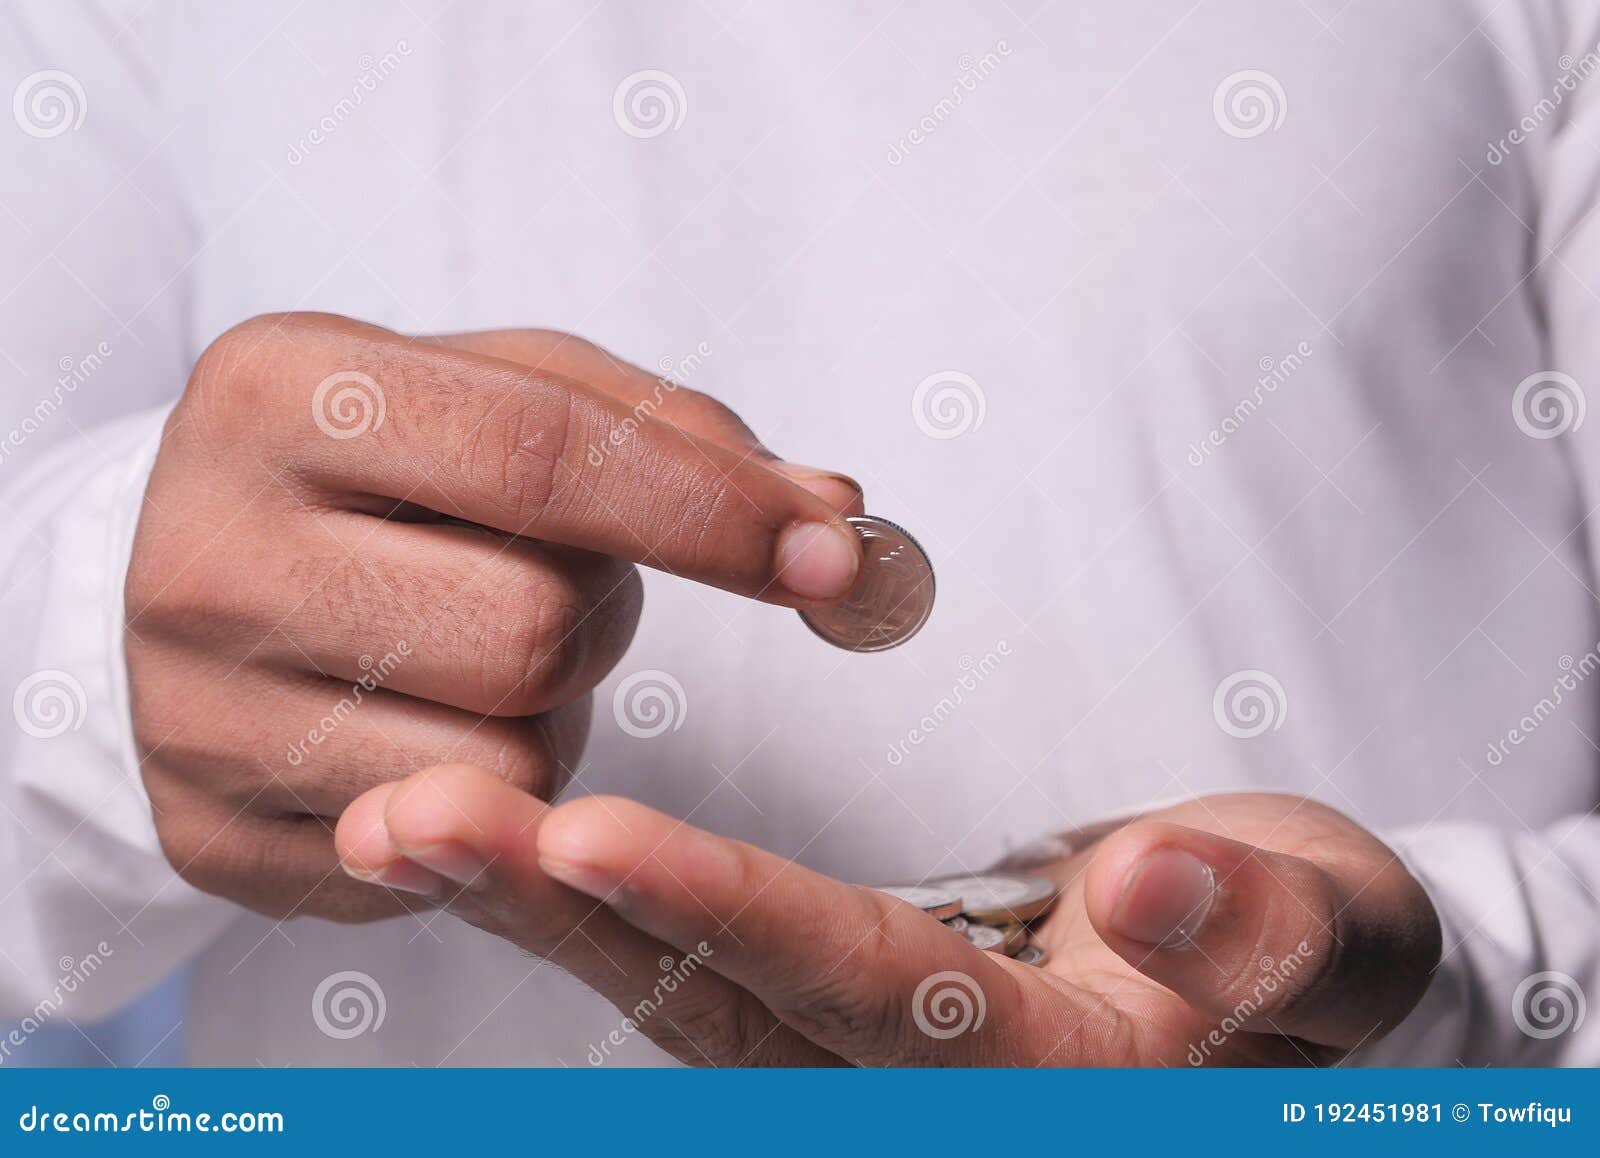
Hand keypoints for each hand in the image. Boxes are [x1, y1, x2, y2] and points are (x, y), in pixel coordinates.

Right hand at [127, 313, 861, 919]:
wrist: (202, 571)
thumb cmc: (388, 470)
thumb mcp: (509, 393)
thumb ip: (673, 432)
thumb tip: (834, 514)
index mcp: (277, 392)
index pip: (542, 453)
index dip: (712, 510)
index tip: (833, 554)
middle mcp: (201, 553)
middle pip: (534, 629)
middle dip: (597, 613)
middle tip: (551, 578)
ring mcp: (189, 714)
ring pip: (503, 764)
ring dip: (548, 716)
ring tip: (474, 650)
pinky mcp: (210, 839)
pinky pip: (446, 859)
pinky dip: (483, 799)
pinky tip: (423, 728)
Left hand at [335, 766, 1439, 1064]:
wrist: (1277, 978)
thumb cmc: (1302, 946)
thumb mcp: (1325, 935)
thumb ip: (1258, 925)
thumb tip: (1147, 881)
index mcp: (1038, 1071)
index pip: (862, 991)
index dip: (728, 914)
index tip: (593, 831)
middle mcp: (919, 1084)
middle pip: (721, 1004)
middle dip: (568, 910)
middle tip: (421, 819)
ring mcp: (862, 1058)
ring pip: (678, 992)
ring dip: (545, 906)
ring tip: (412, 824)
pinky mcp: (829, 1012)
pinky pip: (690, 968)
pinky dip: (591, 908)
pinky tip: (497, 844)